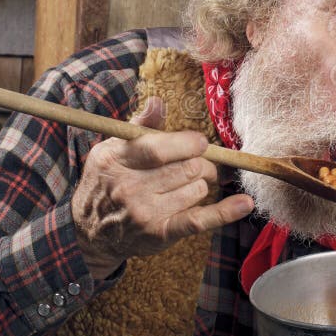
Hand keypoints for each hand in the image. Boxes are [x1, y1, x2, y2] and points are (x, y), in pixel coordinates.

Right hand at [71, 97, 253, 278]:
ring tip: (186, 185)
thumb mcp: (112, 149)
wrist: (90, 234)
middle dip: (202, 163)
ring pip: (197, 189)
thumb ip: (139, 126)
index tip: (200, 142)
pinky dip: (226, 211)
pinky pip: (200, 220)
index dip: (188, 143)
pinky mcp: (160, 233)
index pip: (159, 148)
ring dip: (201, 184)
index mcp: (115, 160)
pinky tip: (244, 203)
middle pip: (186, 168)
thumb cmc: (107, 182)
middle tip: (199, 164)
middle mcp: (128, 188)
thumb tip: (158, 102)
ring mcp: (144, 213)